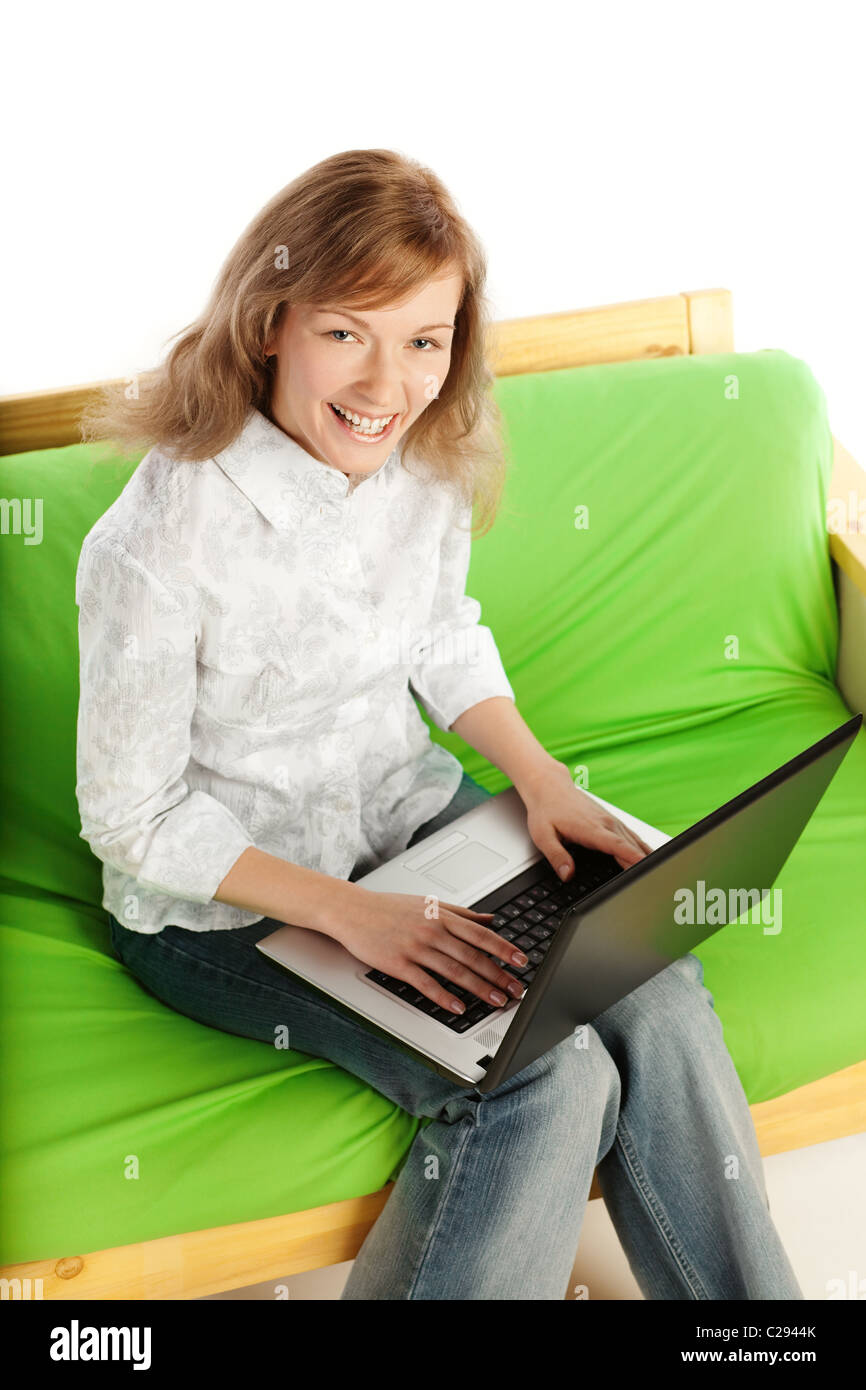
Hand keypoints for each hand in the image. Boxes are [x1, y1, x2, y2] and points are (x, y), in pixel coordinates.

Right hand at [322, 883, 529, 1014]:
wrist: (351, 911)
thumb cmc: (389, 908)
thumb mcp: (428, 904)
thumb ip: (461, 912)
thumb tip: (491, 917)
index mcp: (441, 916)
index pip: (480, 933)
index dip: (503, 948)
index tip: (520, 961)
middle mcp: (432, 931)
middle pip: (472, 955)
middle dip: (498, 974)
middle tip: (515, 989)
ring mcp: (415, 948)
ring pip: (454, 970)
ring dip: (478, 988)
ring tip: (495, 1000)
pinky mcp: (398, 964)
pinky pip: (426, 984)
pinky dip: (444, 997)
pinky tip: (458, 1007)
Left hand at [518, 759, 652, 876]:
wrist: (549, 787)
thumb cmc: (546, 810)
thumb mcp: (543, 835)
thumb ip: (556, 856)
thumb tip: (566, 874)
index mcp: (591, 829)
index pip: (618, 846)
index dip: (633, 858)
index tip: (646, 868)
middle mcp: (605, 823)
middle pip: (631, 847)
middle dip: (644, 865)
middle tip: (654, 882)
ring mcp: (611, 821)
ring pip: (635, 841)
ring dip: (647, 857)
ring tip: (658, 874)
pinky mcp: (611, 821)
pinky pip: (632, 836)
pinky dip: (642, 847)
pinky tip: (649, 857)